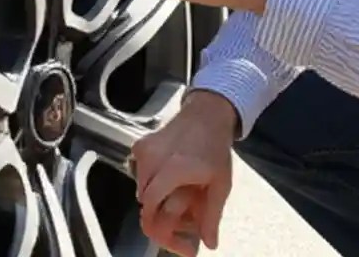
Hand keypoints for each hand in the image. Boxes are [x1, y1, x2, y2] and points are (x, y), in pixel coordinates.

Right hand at [133, 90, 238, 253]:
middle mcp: (154, 159)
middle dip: (158, 214)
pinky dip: (149, 181)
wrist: (205, 115)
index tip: (169, 236)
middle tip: (177, 219)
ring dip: (154, 197)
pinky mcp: (138, 146)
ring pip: (140, 187)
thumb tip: (210, 244)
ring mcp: (144, 151)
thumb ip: (212, 215)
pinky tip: (167, 178)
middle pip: (144, 200)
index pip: (150, 203)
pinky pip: (138, 172)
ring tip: (176, 195)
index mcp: (174, 168)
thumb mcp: (220, 184)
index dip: (156, 224)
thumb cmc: (214, 149)